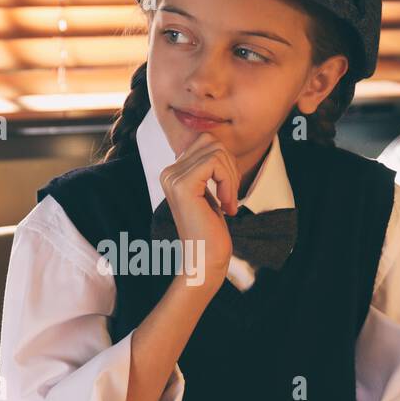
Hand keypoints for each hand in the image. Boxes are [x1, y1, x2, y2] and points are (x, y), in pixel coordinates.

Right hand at [159, 131, 238, 293]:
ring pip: (216, 150)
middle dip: (230, 166)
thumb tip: (218, 141)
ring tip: (229, 202)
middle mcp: (168, 172)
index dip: (225, 163)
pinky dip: (228, 182)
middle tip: (231, 195)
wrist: (205, 258)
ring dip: (231, 176)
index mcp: (173, 172)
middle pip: (211, 141)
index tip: (228, 191)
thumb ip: (210, 166)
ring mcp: (172, 177)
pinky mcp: (182, 185)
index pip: (206, 142)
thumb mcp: (211, 191)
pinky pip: (215, 163)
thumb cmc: (211, 230)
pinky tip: (227, 205)